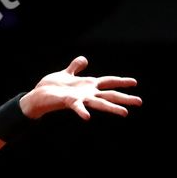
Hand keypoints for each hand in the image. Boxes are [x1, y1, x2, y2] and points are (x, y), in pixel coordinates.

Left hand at [25, 56, 140, 121]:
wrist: (37, 96)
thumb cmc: (51, 87)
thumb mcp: (66, 74)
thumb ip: (75, 67)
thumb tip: (84, 60)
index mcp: (88, 85)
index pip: (108, 82)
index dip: (121, 81)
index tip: (135, 83)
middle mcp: (87, 93)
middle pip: (109, 95)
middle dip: (124, 98)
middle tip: (140, 102)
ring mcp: (79, 98)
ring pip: (99, 103)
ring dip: (112, 108)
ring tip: (125, 113)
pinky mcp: (69, 101)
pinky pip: (77, 107)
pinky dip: (82, 111)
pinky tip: (87, 117)